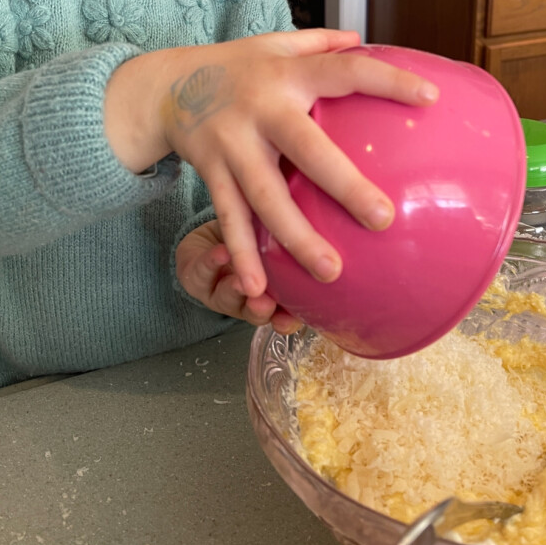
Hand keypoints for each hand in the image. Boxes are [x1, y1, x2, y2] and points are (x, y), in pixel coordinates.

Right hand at [105, 28, 438, 299]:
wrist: (163, 85)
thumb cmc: (233, 67)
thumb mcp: (272, 44)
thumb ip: (317, 43)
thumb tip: (361, 38)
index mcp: (287, 75)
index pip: (345, 72)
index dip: (388, 80)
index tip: (430, 99)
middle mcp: (261, 109)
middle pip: (308, 150)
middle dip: (344, 186)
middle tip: (383, 219)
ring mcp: (233, 144)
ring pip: (266, 197)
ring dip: (297, 238)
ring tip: (331, 272)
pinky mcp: (211, 172)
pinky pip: (229, 218)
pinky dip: (242, 254)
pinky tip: (259, 288)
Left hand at [176, 220, 301, 333]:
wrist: (205, 241)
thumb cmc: (252, 238)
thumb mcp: (281, 239)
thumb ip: (310, 239)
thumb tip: (349, 226)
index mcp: (273, 294)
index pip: (287, 312)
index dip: (291, 318)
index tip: (296, 318)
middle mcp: (248, 297)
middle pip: (257, 311)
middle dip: (262, 310)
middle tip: (267, 303)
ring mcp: (220, 290)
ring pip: (228, 298)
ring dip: (235, 291)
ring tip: (241, 280)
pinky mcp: (196, 274)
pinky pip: (202, 270)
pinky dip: (212, 263)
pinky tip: (221, 253)